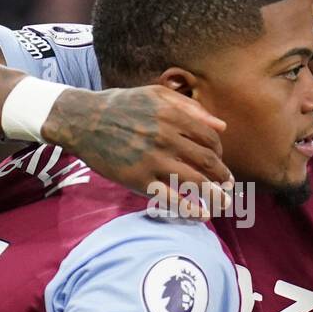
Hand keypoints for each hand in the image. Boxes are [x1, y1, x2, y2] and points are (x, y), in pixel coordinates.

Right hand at [45, 85, 232, 218]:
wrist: (83, 121)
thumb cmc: (122, 105)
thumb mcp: (156, 95)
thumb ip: (191, 108)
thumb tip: (222, 127)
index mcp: (173, 116)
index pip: (211, 139)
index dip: (220, 152)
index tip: (219, 161)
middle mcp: (166, 138)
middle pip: (208, 163)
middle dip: (223, 177)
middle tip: (229, 185)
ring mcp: (153, 161)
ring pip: (195, 183)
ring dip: (215, 196)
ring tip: (224, 204)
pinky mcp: (138, 181)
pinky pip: (171, 199)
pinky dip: (190, 210)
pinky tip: (202, 215)